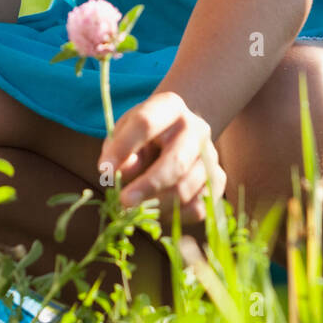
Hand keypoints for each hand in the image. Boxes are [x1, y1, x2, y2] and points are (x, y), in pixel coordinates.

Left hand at [99, 91, 226, 225]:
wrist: (176, 135)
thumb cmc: (142, 136)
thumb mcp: (124, 132)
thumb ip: (117, 149)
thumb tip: (118, 173)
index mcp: (170, 106)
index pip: (146, 124)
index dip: (123, 148)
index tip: (104, 170)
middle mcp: (197, 128)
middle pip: (176, 162)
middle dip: (148, 186)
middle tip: (124, 202)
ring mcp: (211, 155)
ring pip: (185, 189)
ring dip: (156, 205)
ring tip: (135, 208)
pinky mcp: (217, 181)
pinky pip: (197, 208)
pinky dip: (173, 215)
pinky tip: (156, 209)